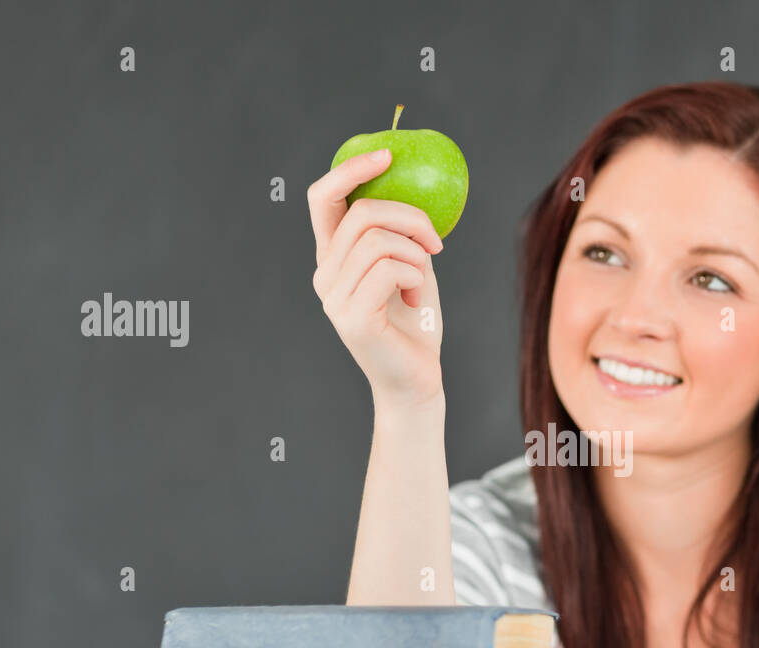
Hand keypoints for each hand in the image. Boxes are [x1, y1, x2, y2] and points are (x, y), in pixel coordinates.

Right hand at [308, 149, 446, 409]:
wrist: (416, 381)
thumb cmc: (416, 325)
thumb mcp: (410, 265)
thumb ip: (398, 233)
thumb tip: (408, 185)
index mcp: (332, 258)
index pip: (322, 198)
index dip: (351, 169)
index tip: (388, 156)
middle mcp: (324, 275)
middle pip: (362, 213)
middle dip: (410, 218)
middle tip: (435, 242)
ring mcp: (333, 298)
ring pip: (379, 240)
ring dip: (416, 254)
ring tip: (422, 280)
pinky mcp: (351, 318)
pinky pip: (389, 269)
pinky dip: (415, 276)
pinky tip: (416, 300)